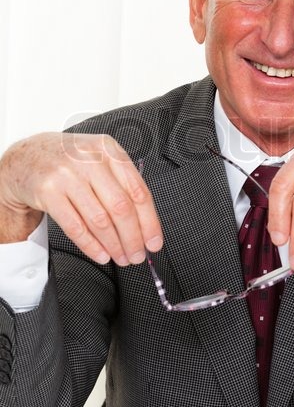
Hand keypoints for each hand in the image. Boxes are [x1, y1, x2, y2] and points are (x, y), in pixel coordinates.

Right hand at [0, 133, 162, 264]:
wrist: (25, 158)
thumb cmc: (69, 162)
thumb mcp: (98, 159)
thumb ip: (122, 183)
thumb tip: (145, 224)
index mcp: (109, 149)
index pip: (138, 191)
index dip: (149, 222)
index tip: (154, 242)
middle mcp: (89, 159)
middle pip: (121, 207)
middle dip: (133, 237)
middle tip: (137, 255)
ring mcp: (67, 174)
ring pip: (99, 219)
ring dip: (114, 244)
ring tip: (121, 257)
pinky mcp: (48, 191)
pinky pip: (75, 226)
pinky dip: (91, 245)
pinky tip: (100, 254)